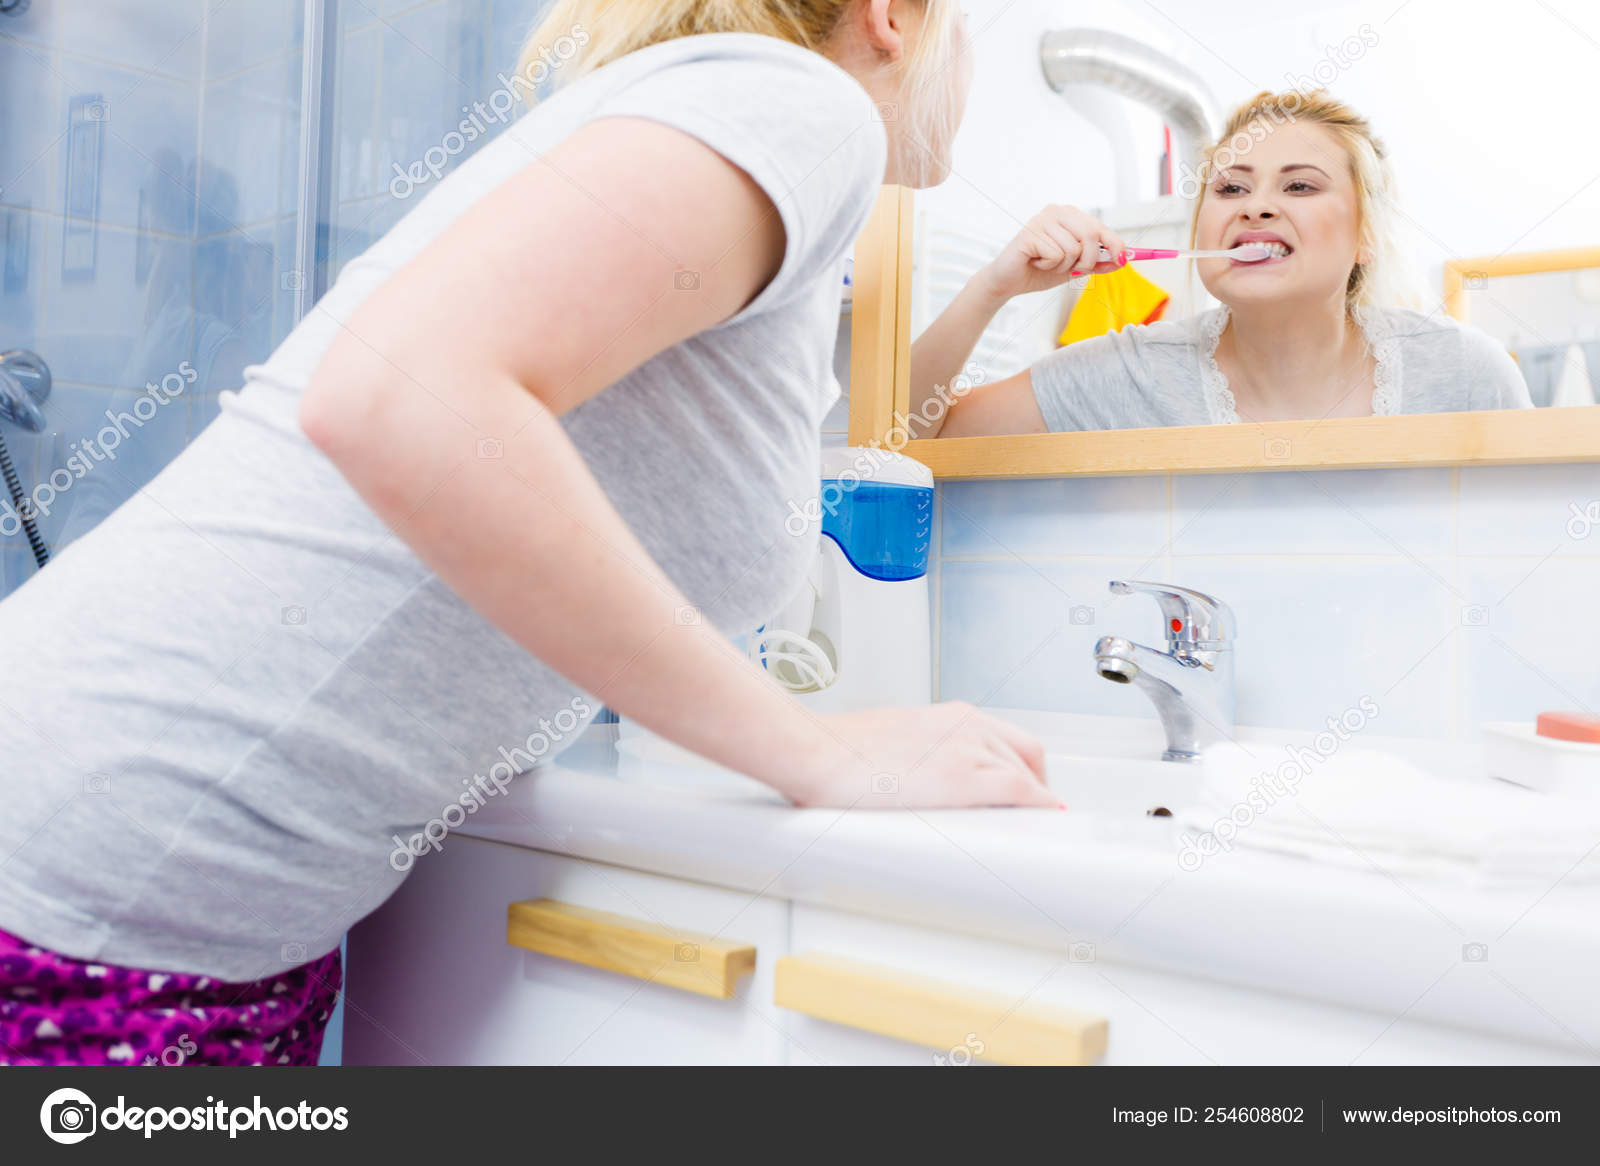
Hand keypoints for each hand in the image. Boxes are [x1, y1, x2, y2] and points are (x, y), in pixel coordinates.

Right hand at [785, 702, 1057, 808]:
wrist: (813, 750)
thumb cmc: (836, 752)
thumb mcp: (892, 745)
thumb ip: (920, 760)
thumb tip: (923, 788)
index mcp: (949, 717)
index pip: (1009, 741)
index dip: (1025, 771)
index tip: (1025, 794)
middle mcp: (965, 725)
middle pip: (1027, 756)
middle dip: (1035, 788)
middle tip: (1031, 818)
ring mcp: (966, 748)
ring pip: (1027, 775)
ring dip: (1033, 803)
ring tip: (1030, 831)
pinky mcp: (961, 777)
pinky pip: (1020, 791)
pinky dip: (1037, 808)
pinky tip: (1038, 825)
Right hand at [976, 204, 1128, 301]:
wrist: (1009, 282)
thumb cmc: (1040, 271)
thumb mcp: (1074, 268)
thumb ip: (1097, 263)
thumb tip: (1122, 260)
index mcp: (1069, 215)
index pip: (1100, 227)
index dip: (1115, 244)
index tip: (1123, 260)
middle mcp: (1057, 212)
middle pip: (1091, 235)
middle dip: (1088, 260)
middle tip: (1074, 270)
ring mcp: (1042, 220)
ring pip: (1074, 248)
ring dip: (1063, 266)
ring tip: (1047, 264)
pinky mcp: (1030, 233)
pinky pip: (1056, 254)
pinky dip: (1049, 266)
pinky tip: (1036, 262)